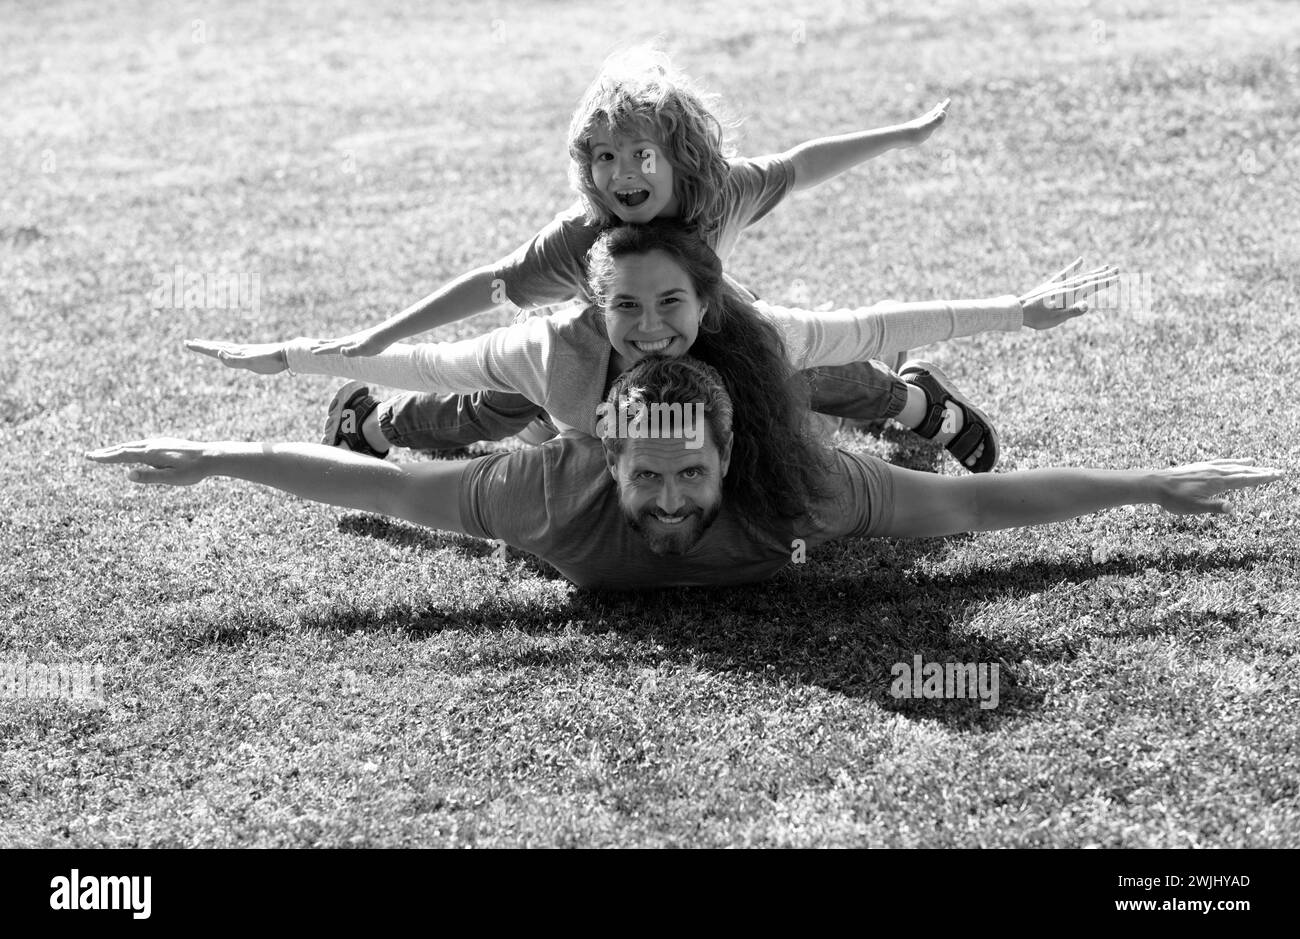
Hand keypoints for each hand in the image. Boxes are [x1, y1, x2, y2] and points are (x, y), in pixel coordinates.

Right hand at [86, 438, 214, 486]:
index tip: (90, 457)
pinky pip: (143, 445)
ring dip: (118, 449)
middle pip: (124, 448)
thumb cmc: (193, 471)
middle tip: (89, 456)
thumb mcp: (171, 478)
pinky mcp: (166, 443)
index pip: (122, 455)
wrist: (211, 456)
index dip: (105, 457)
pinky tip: (133, 452)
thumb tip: (127, 474)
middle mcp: (153, 445)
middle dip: (107, 453)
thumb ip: (149, 476)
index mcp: (151, 453)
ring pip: (134, 446)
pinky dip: (131, 448)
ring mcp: (159, 443)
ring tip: (106, 454)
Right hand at [185, 339, 287, 373]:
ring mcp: (245, 352)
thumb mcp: (251, 362)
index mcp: (236, 352)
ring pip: (224, 347)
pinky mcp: (252, 355)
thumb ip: (234, 360)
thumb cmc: (270, 360)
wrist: (287, 355)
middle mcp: (239, 350)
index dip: (200, 348)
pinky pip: (234, 352)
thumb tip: (218, 353)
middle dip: (202, 346)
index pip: (214, 349)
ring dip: (212, 346)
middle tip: (188, 342)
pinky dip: (226, 350)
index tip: (187, 343)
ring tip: (203, 344)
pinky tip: (226, 351)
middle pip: (216, 346)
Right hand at [308, 327, 392, 356]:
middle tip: (311, 347)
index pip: (331, 348)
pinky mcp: (359, 341)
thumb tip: (341, 350)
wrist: (385, 335)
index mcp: (347, 344)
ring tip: (322, 343)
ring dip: (329, 343)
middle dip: (322, 346)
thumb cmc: (375, 343)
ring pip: (338, 342)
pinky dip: (339, 344)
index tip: (312, 352)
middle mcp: (349, 341)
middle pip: (332, 344)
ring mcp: (353, 340)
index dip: (322, 351)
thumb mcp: (363, 349)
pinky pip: (345, 343)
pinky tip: (341, 346)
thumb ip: (352, 351)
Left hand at [901, 98, 949, 145]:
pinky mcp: (913, 133)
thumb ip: (936, 120)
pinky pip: (921, 127)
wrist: (899, 139)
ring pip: (926, 119)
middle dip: (938, 110)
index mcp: (928, 120)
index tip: (948, 100)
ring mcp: (918, 127)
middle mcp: (923, 122)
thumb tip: (943, 112)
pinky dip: (924, 124)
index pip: (938, 112)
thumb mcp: (927, 127)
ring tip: (932, 113)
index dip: (944, 107)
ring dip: (931, 116)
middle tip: (941, 104)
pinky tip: (922, 127)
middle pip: (932, 114)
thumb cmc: (914, 134)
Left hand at [1018, 259, 1120, 329]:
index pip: (1091, 287)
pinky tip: (1081, 260)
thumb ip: (1071, 312)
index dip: (1105, 282)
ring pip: (1080, 276)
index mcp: (1068, 294)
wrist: (1017, 310)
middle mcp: (1065, 286)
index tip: (1118, 278)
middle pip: (1088, 279)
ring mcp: (1058, 284)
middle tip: (1117, 270)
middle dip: (1103, 275)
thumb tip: (1087, 306)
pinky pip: (1064, 274)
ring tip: (1106, 266)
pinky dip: (1073, 267)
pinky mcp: (1050, 284)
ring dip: (1093, 272)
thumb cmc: (1036, 318)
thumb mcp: (1055, 318)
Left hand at [1154, 459, 1283, 514]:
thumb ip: (1215, 507)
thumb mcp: (1195, 507)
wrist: (1156, 484)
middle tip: (1278, 472)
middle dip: (1261, 472)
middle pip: (1243, 471)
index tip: (1278, 475)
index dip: (1263, 478)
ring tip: (1259, 465)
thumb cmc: (1174, 499)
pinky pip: (1221, 463)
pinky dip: (1232, 462)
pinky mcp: (1199, 466)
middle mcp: (1215, 472)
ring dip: (1248, 466)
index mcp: (1217, 482)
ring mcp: (1207, 467)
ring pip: (1233, 466)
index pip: (1246, 479)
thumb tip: (1233, 508)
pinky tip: (1235, 462)